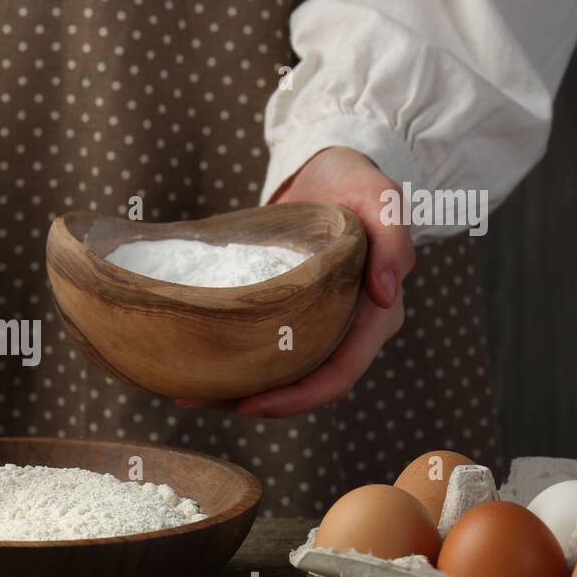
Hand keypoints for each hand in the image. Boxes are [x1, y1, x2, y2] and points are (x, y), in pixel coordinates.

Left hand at [178, 147, 413, 416]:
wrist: (327, 170)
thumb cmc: (356, 180)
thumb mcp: (380, 197)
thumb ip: (392, 238)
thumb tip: (386, 294)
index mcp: (376, 315)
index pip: (340, 373)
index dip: (299, 397)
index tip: (251, 405)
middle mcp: (349, 330)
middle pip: (305, 385)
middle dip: (255, 402)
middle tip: (195, 399)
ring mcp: (319, 325)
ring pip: (281, 375)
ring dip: (234, 389)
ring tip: (184, 392)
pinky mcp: (290, 316)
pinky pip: (266, 350)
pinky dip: (232, 361)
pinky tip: (194, 364)